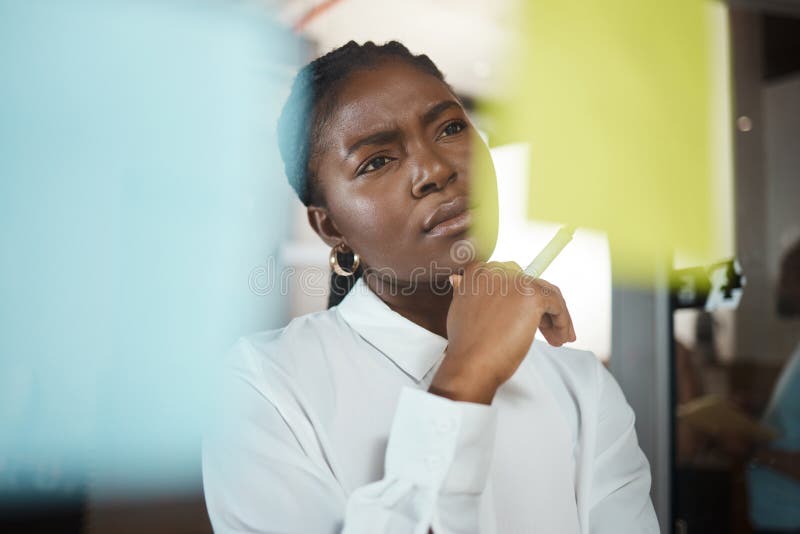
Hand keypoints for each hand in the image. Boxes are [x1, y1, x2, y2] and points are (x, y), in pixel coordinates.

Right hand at [428, 261, 575, 404]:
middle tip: (547, 331)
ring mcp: (514, 282)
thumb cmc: (467, 346)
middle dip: (541, 309)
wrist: (470, 364)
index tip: (529, 316)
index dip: (522, 300)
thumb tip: (474, 286)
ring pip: (547, 293)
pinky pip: (556, 303)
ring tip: (557, 338)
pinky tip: (561, 337)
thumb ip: (473, 295)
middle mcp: (495, 270)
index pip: (512, 280)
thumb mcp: (463, 310)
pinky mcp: (532, 295)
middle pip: (530, 284)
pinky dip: (563, 321)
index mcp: (477, 271)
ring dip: (555, 316)